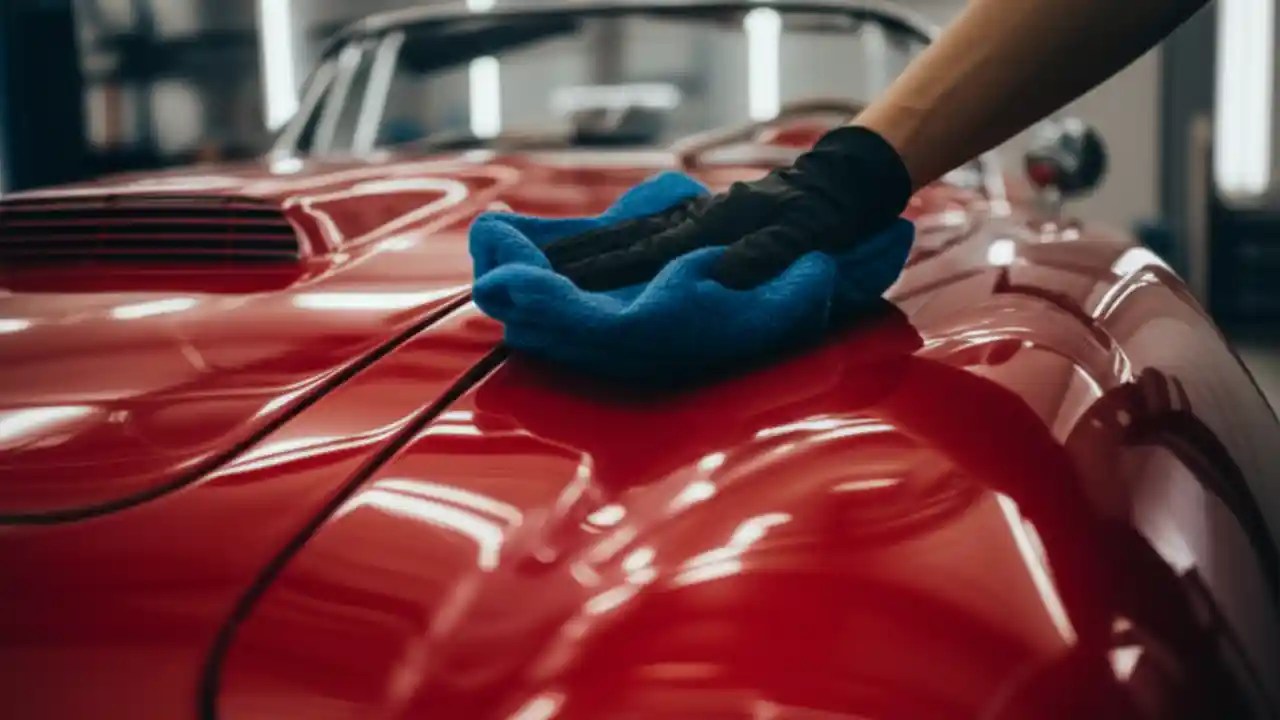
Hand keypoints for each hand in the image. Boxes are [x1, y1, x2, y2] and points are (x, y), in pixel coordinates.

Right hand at [543, 125, 913, 290]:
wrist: (840, 183)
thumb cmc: (822, 220)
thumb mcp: (800, 242)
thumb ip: (758, 260)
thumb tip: (713, 278)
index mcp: (704, 234)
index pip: (636, 258)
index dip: (593, 275)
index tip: (549, 285)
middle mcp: (685, 224)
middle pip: (614, 245)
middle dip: (566, 262)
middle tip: (518, 274)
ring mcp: (685, 218)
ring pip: (619, 235)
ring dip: (576, 251)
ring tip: (532, 260)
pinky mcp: (692, 217)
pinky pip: (636, 230)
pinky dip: (603, 239)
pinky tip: (583, 247)